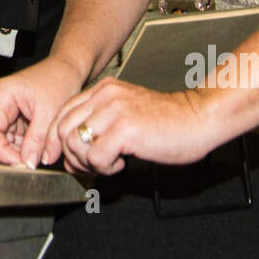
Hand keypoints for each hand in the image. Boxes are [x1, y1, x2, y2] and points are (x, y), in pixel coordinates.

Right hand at [0, 56, 84, 168]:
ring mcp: (2, 108)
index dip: (1, 151)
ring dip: (15, 150)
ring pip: (0, 140)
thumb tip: (28, 164)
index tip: (19, 164)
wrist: (67, 69)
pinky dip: (21, 145)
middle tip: (28, 163)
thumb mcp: (50, 112)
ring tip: (37, 152)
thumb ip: (38, 140)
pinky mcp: (11, 115)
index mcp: (2, 94)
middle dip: (7, 152)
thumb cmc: (59, 80)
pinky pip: (10, 137)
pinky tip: (36, 146)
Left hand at [52, 78, 212, 174]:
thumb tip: (71, 153)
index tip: (70, 160)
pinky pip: (96, 157)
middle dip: (73, 156)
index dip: (59, 142)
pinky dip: (106, 168)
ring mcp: (114, 110)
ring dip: (89, 162)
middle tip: (94, 165)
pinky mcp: (125, 128)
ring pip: (76, 143)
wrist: (199, 118)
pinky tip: (123, 162)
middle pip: (63, 130)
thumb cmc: (168, 122)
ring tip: (111, 163)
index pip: (62, 115)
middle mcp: (105, 96)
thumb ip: (98, 125)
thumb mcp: (125, 114)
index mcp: (103, 90)